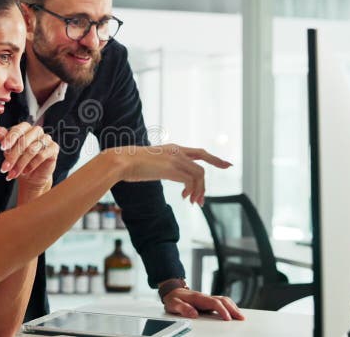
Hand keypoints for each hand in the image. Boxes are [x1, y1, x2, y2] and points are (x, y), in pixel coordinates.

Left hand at [0, 123, 57, 189]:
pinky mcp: (54, 148)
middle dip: (12, 156)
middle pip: (24, 141)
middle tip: (4, 168)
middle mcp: (36, 131)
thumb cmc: (19, 160)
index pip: (17, 130)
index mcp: (25, 128)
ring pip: (31, 150)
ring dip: (20, 164)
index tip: (2, 148)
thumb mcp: (9, 151)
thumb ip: (4, 140)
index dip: (9, 139)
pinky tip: (25, 171)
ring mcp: (46, 138)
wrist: (32, 175)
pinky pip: (42, 155)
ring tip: (13, 173)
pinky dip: (32, 165)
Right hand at [104, 144, 230, 205]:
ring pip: (199, 174)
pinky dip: (192, 191)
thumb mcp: (149, 163)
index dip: (212, 157)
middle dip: (217, 163)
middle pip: (203, 159)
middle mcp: (177, 151)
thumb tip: (156, 170)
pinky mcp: (173, 169)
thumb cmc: (129, 164)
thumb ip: (158, 165)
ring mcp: (175, 159)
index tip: (225, 163)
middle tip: (228, 168)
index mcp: (172, 148)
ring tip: (194, 202)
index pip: (197, 152)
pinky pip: (191, 181)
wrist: (121, 161)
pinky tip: (185, 198)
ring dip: (200, 190)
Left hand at [161, 288, 244, 320]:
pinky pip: (222, 302)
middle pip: (223, 300)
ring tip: (240, 316)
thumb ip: (183, 308)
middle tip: (241, 318)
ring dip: (233, 307)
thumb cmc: (173, 299)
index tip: (228, 318)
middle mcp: (205, 297)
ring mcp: (207, 299)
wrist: (172, 291)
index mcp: (198, 298)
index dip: (222, 310)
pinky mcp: (208, 302)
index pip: (214, 302)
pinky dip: (230, 306)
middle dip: (233, 309)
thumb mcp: (174, 304)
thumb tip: (194, 314)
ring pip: (224, 300)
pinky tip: (233, 312)